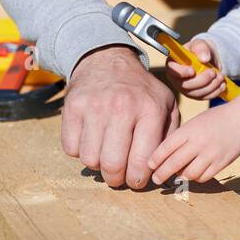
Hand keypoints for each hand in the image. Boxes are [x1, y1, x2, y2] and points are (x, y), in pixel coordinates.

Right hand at [62, 45, 179, 188]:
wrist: (107, 59)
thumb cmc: (140, 90)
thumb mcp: (165, 105)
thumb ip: (169, 136)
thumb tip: (165, 170)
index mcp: (150, 109)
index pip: (141, 162)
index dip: (138, 180)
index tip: (136, 180)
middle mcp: (121, 107)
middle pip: (112, 165)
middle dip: (116, 179)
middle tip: (118, 175)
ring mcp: (94, 107)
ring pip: (90, 160)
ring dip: (97, 164)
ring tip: (105, 152)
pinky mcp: (72, 107)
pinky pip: (71, 149)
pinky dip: (80, 151)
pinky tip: (91, 139)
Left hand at [149, 92, 239, 185]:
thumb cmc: (214, 120)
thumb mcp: (194, 123)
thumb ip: (181, 138)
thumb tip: (164, 157)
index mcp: (189, 130)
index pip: (167, 147)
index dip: (155, 159)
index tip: (149, 165)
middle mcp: (199, 143)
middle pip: (174, 164)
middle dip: (162, 174)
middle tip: (156, 179)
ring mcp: (211, 154)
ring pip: (188, 174)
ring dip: (180, 176)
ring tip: (176, 175)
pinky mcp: (221, 163)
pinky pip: (203, 177)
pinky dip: (196, 177)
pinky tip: (193, 173)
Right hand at [166, 37, 225, 100]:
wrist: (209, 59)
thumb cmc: (200, 50)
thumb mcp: (200, 44)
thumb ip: (201, 48)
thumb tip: (204, 58)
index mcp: (174, 64)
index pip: (172, 71)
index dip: (182, 72)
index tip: (193, 70)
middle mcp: (177, 79)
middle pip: (185, 85)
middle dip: (202, 80)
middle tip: (213, 72)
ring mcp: (186, 89)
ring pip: (196, 93)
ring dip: (211, 86)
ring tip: (220, 76)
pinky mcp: (195, 94)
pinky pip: (204, 97)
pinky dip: (215, 92)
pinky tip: (222, 84)